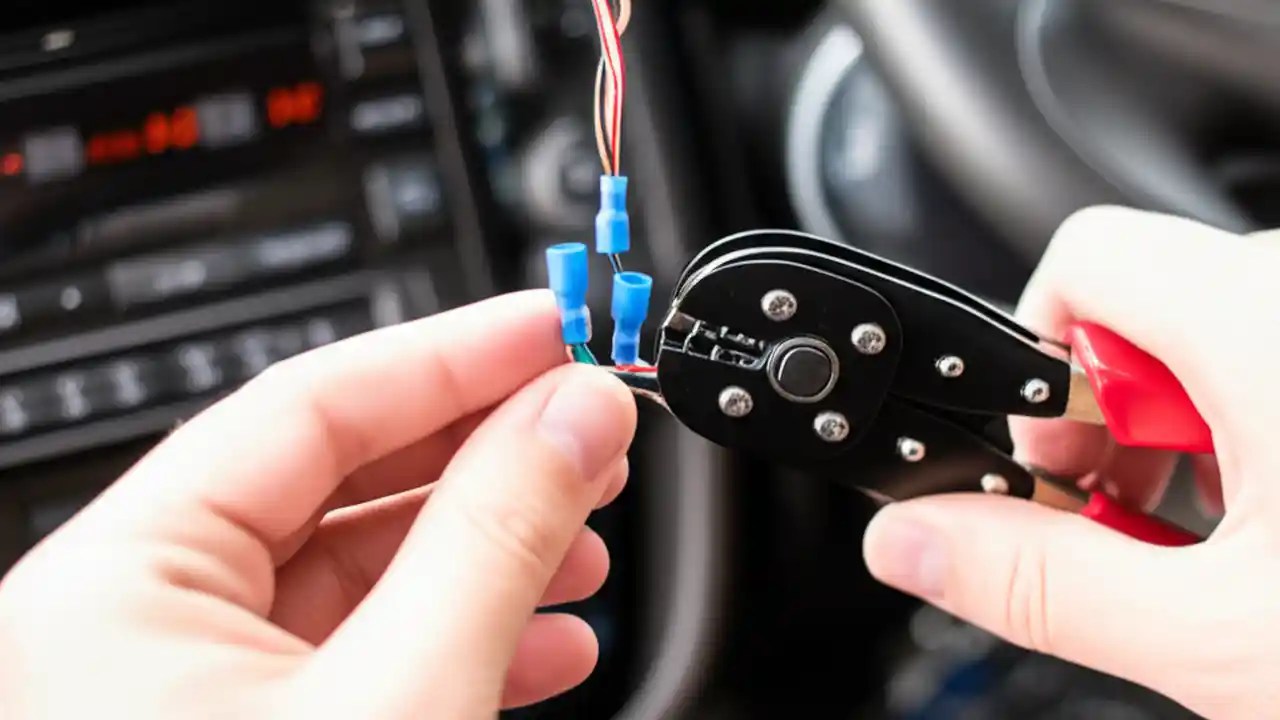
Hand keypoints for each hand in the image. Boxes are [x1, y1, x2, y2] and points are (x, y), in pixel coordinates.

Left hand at [0, 291, 636, 718]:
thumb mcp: (404, 693)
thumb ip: (497, 537)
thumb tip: (575, 412)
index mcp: (114, 590)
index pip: (304, 407)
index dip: (448, 357)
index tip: (551, 329)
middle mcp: (136, 630)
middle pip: (342, 480)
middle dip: (487, 457)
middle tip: (586, 425)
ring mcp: (196, 692)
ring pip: (366, 570)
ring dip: (493, 551)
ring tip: (584, 541)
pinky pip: (369, 650)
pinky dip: (465, 634)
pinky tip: (547, 636)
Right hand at [863, 206, 1279, 717]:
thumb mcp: (1220, 636)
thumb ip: (1042, 583)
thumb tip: (914, 542)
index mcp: (1270, 321)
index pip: (1085, 258)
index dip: (1029, 359)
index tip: (1048, 460)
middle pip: (1143, 306)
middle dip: (1106, 425)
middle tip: (1133, 528)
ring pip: (1219, 335)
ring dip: (1185, 439)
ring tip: (1224, 551)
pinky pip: (1277, 355)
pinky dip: (1254, 432)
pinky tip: (1276, 531)